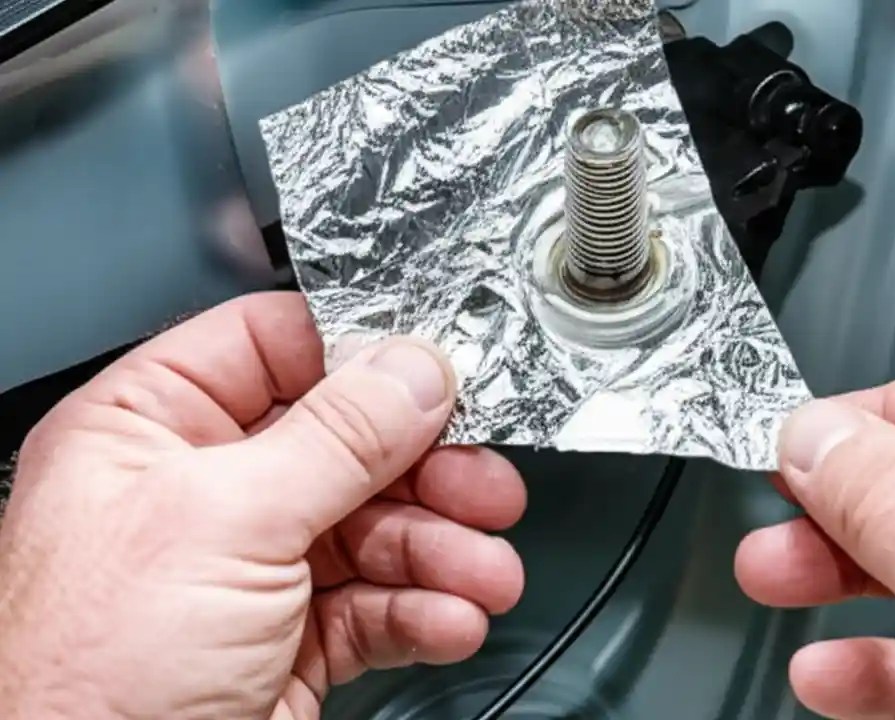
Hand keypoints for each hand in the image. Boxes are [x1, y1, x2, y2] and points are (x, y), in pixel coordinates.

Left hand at [0, 292, 526, 719]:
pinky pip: (375, 606)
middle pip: (347, 445)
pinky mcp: (288, 642)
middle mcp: (203, 492)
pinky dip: (424, 611)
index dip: (361, 353)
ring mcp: (249, 570)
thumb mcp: (227, 521)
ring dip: (442, 551)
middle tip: (484, 484)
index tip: (440, 368)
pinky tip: (450, 618)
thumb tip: (414, 369)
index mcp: (150, 430)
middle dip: (427, 471)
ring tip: (483, 573)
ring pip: (375, 530)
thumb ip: (336, 439)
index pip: (273, 349)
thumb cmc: (83, 676)